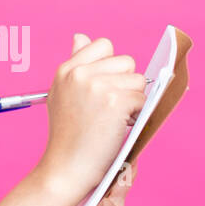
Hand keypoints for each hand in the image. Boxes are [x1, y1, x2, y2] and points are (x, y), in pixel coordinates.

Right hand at [37, 33, 147, 202]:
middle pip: (126, 62)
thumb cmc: (68, 136)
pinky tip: (119, 127)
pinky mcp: (114, 102)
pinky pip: (142, 99)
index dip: (111, 67)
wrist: (65, 169)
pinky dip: (136, 115)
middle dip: (125, 85)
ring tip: (112, 120)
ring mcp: (97, 86)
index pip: (103, 45)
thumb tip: (81, 36)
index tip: (103, 89)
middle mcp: (80, 73)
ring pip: (137, 80)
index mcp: (67, 69)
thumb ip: (75, 64)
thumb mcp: (63, 94)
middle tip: (107, 110)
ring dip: (132, 101)